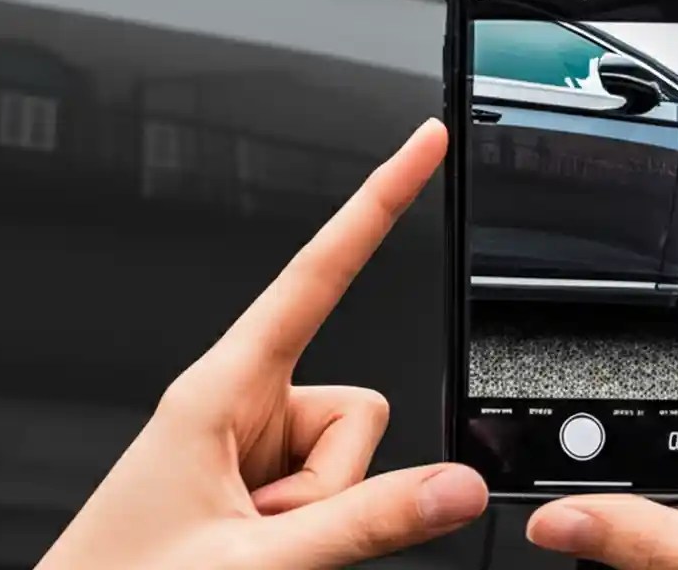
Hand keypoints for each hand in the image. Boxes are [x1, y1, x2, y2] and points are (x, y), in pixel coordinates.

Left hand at [37, 119, 487, 569]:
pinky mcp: (259, 477)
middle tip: (274, 532)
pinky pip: (331, 484)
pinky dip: (312, 523)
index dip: (379, 203)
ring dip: (320, 509)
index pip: (319, 272)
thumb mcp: (256, 558)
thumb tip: (456, 483)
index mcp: (221, 387)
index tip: (421, 148)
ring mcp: (252, 442)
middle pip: (359, 406)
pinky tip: (259, 548)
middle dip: (337, 479)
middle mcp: (241, 402)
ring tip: (255, 545)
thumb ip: (365, 521)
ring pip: (349, 452)